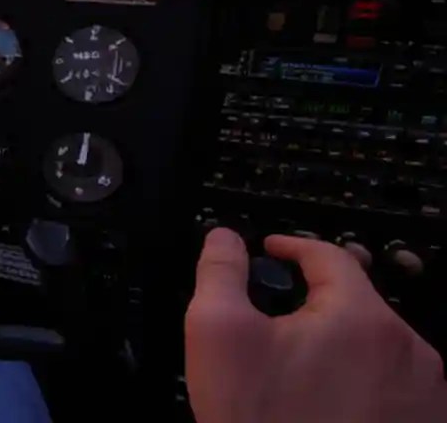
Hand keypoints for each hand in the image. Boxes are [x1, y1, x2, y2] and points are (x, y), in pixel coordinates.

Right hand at [185, 228, 446, 422]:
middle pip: (358, 303)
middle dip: (317, 303)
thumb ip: (219, 273)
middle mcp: (410, 351)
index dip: (293, 246)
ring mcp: (427, 396)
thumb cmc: (261, 419)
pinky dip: (363, 385)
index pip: (330, 256)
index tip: (270, 251)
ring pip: (379, 347)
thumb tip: (224, 238)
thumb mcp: (217, 336)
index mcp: (362, 317)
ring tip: (300, 371)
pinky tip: (329, 405)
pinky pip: (394, 389)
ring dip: (343, 345)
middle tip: (276, 322)